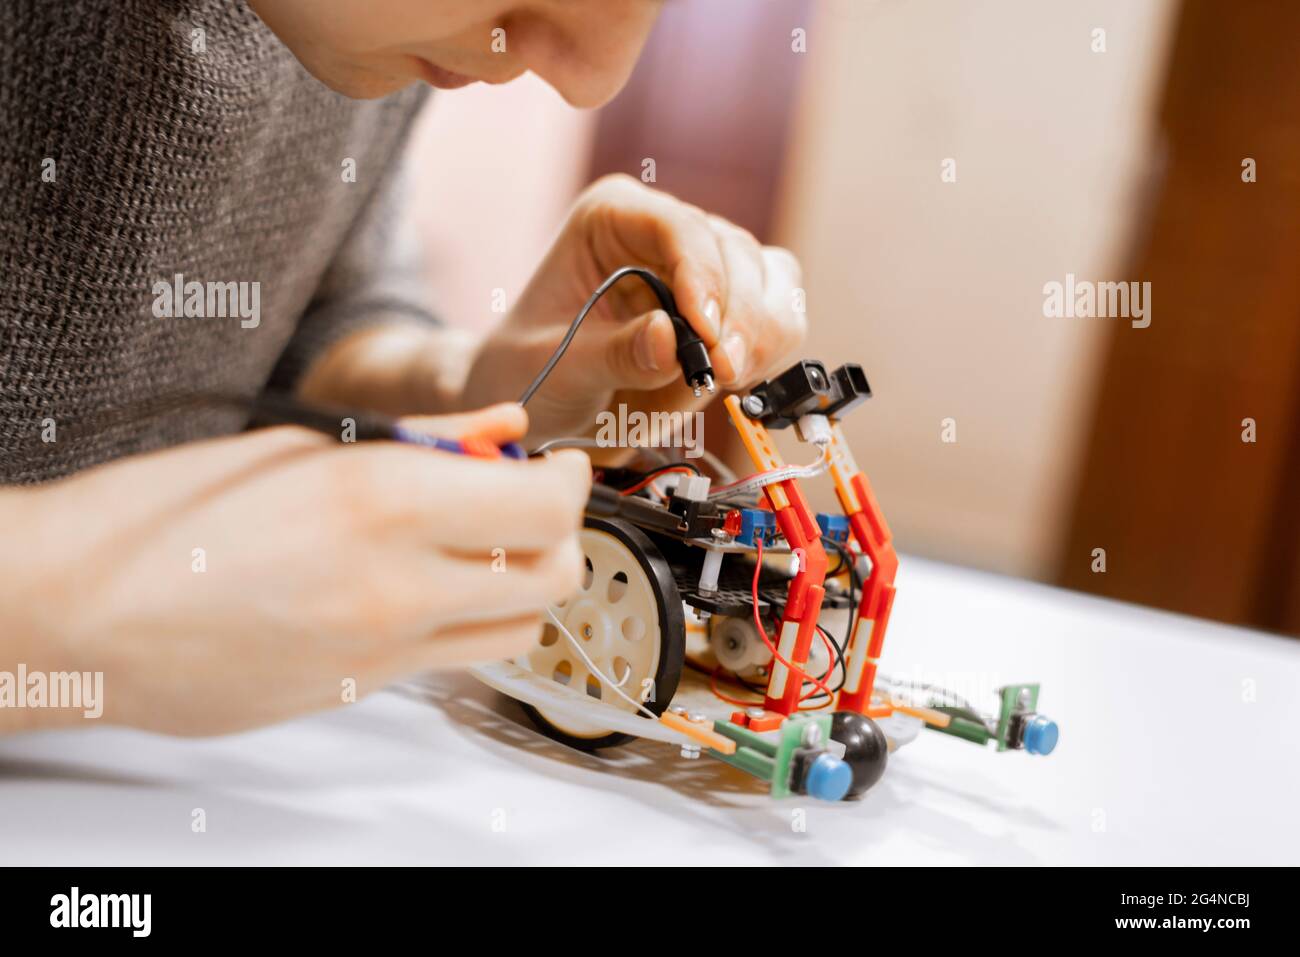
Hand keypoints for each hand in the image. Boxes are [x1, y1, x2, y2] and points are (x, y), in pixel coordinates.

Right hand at [0, 404, 589, 735]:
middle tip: (522, 497)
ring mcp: (383, 653)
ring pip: (521, 630)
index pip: (546, 504)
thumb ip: (420, 441)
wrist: (77, 616)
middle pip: (556, 576)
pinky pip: (455, 658)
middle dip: (558, 530)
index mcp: (384, 503)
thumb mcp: (298, 444)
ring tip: (477, 543)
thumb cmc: (162, 515)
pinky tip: (422, 581)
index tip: (553, 459)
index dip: (567, 476)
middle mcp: (399, 588)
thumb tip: (499, 428)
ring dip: (524, 583)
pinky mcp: (363, 692)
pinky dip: (468, 618)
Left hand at [460, 174, 807, 442]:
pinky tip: (737, 379)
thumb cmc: (532, 372)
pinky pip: (780, 318)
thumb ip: (612, 354)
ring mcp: (706, 269)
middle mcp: (666, 233)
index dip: (703, 276)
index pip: (678, 227)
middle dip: (738, 316)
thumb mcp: (556, 366)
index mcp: (613, 218)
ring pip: (771, 280)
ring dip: (761, 335)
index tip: (705, 334)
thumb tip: (669, 340)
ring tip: (726, 379)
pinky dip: (769, 351)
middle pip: (735, 253)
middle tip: (720, 373)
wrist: (542, 407)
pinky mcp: (732, 311)